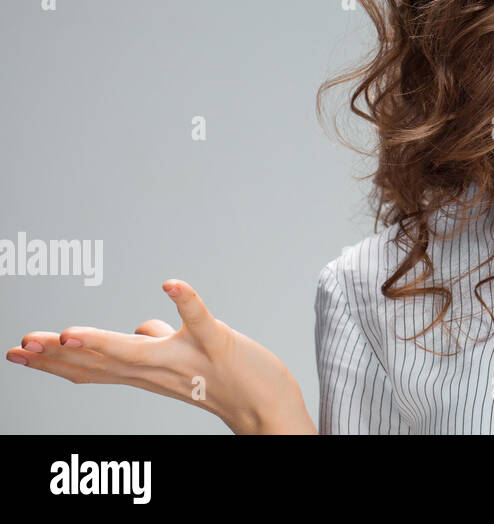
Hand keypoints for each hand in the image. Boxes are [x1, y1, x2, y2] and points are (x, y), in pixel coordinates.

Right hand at [6, 279, 315, 433]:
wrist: (270, 408)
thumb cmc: (229, 379)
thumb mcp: (184, 361)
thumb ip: (160, 342)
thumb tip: (143, 325)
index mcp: (149, 373)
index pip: (93, 368)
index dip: (54, 360)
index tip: (18, 352)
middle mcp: (161, 371)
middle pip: (103, 363)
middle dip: (59, 355)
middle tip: (23, 346)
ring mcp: (189, 360)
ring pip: (140, 351)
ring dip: (103, 342)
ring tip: (69, 333)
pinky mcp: (219, 345)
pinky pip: (201, 322)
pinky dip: (187, 302)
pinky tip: (171, 284)